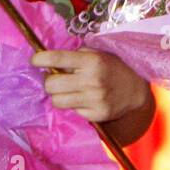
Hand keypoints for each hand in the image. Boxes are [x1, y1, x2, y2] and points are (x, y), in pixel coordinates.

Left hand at [31, 48, 148, 123]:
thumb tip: (49, 62)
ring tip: (68, 90)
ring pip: (57, 101)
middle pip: (51, 85)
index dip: (40, 59)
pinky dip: (73, 105)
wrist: (135, 89)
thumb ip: (75, 56)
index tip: (34, 61)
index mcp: (91, 61)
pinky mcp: (96, 115)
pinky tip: (83, 99)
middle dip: (49, 81)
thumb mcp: (97, 54)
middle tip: (55, 79)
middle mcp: (91, 80)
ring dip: (58, 95)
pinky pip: (72, 111)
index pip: (57, 59)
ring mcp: (94, 100)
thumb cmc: (112, 67)